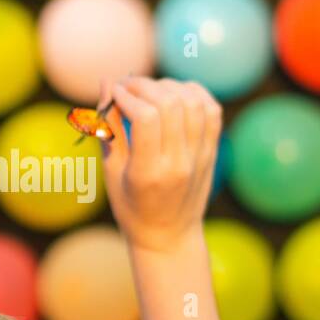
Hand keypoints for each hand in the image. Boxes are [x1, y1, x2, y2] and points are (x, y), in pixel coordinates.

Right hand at [100, 76, 222, 254]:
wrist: (169, 237)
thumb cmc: (131, 207)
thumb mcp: (111, 171)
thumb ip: (109, 126)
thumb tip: (107, 82)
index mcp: (149, 173)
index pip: (146, 117)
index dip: (128, 96)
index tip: (114, 93)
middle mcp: (179, 163)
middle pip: (170, 104)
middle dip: (144, 86)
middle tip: (128, 87)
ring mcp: (200, 157)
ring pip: (192, 101)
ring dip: (167, 86)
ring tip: (149, 91)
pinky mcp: (212, 152)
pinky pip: (211, 109)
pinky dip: (193, 93)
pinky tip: (174, 94)